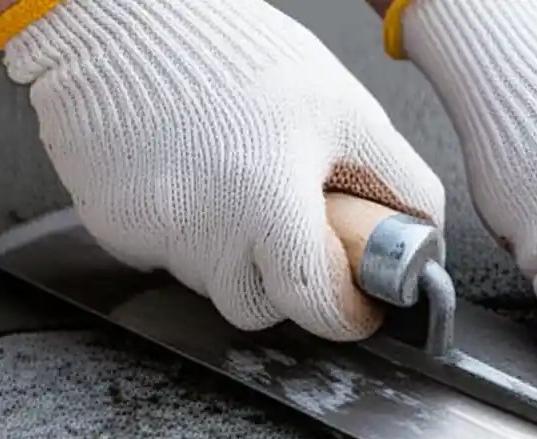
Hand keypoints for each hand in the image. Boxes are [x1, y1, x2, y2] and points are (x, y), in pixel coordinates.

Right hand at [4, 0, 443, 340]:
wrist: (125, 20)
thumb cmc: (240, 55)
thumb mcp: (344, 108)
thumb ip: (394, 178)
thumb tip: (425, 235)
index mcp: (267, 203)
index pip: (314, 304)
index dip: (343, 312)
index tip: (355, 302)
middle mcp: (203, 230)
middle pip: (257, 307)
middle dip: (284, 284)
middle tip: (294, 232)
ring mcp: (151, 232)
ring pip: (210, 281)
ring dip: (234, 252)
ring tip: (237, 182)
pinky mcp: (111, 225)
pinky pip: (165, 255)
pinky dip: (188, 231)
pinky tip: (193, 176)